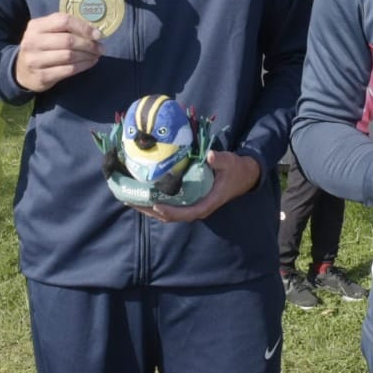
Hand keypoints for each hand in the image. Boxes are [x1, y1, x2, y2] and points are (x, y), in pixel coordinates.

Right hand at [14, 12, 103, 92]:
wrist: (20, 71)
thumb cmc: (40, 47)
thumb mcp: (45, 32)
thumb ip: (64, 28)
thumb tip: (94, 32)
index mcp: (35, 26)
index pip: (63, 21)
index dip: (83, 27)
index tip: (97, 34)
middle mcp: (33, 42)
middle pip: (68, 40)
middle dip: (88, 44)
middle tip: (100, 47)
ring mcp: (36, 60)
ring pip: (69, 56)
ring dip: (88, 55)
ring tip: (97, 54)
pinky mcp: (42, 76)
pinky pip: (68, 70)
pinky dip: (83, 66)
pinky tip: (90, 63)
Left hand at [136, 150, 260, 222]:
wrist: (243, 176)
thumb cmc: (235, 170)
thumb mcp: (230, 162)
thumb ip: (220, 160)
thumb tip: (210, 156)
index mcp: (207, 202)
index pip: (187, 213)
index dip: (171, 211)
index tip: (156, 205)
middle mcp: (197, 208)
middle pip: (171, 216)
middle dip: (150, 211)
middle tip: (131, 201)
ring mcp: (191, 205)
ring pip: (167, 213)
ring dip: (148, 209)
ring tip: (129, 199)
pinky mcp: (188, 201)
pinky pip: (169, 206)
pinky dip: (154, 203)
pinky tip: (141, 195)